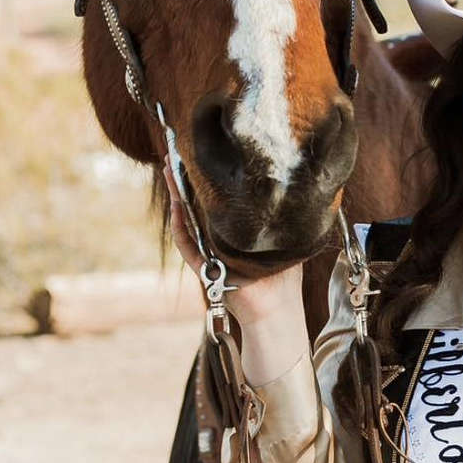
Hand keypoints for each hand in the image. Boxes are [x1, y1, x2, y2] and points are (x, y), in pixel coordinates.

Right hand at [162, 158, 305, 343]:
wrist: (277, 309)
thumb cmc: (284, 276)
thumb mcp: (285, 237)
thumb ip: (280, 214)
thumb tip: (293, 181)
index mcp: (233, 230)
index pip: (215, 198)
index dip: (205, 177)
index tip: (200, 153)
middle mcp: (217, 239)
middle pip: (196, 203)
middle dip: (184, 179)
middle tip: (174, 152)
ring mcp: (208, 253)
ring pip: (186, 218)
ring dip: (176, 194)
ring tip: (169, 170)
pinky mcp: (203, 268)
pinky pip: (186, 244)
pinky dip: (180, 225)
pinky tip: (177, 205)